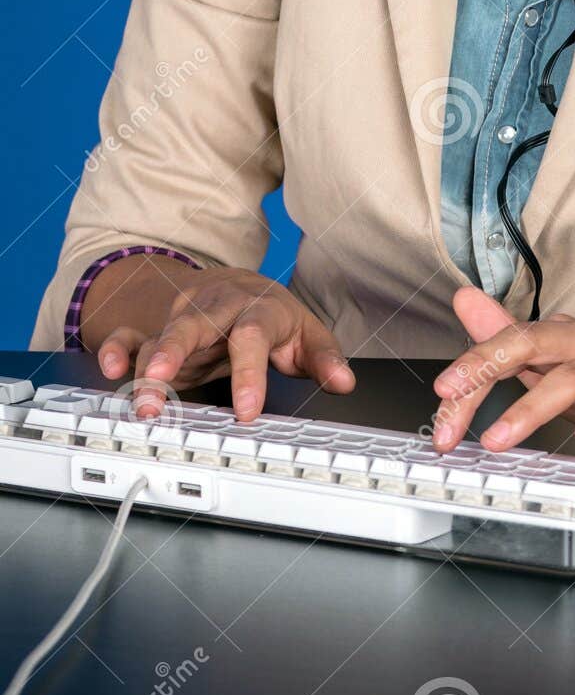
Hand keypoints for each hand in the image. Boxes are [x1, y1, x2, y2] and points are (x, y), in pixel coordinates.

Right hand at [96, 266, 355, 422]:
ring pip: (159, 338)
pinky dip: (115, 349)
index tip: (247, 411)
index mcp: (255, 308)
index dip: (249, 373)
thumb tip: (344, 381)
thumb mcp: (304, 332)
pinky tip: (110, 369)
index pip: (252, 336)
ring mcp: (182, 318)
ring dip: (145, 368)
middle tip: (160, 386)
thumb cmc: (271, 314)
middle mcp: (214, 310)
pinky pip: (130, 336)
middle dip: (175, 354)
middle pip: (193, 327)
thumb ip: (323, 357)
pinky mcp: (156, 329)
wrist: (236, 284)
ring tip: (140, 402)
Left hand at [429, 286, 574, 466]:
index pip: (510, 343)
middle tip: (449, 396)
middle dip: (486, 366)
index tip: (441, 404)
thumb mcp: (568, 369)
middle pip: (534, 342)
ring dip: (532, 408)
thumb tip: (465, 300)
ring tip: (499, 438)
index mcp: (571, 335)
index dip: (472, 370)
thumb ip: (517, 342)